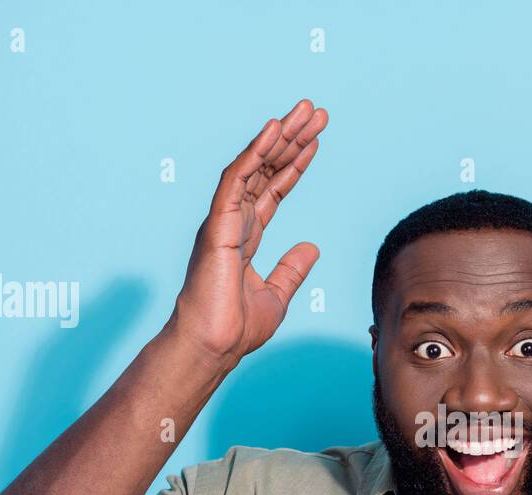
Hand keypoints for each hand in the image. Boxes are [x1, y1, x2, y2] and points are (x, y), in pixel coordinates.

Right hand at [169, 99, 327, 369]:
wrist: (214, 346)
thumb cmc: (235, 328)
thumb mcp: (276, 296)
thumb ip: (291, 269)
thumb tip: (311, 248)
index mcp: (246, 236)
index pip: (274, 189)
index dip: (295, 163)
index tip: (316, 139)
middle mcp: (233, 222)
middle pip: (265, 170)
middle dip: (292, 140)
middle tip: (317, 112)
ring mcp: (223, 221)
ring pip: (253, 166)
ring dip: (279, 137)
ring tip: (305, 111)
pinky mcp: (217, 225)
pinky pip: (236, 180)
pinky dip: (255, 153)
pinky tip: (274, 130)